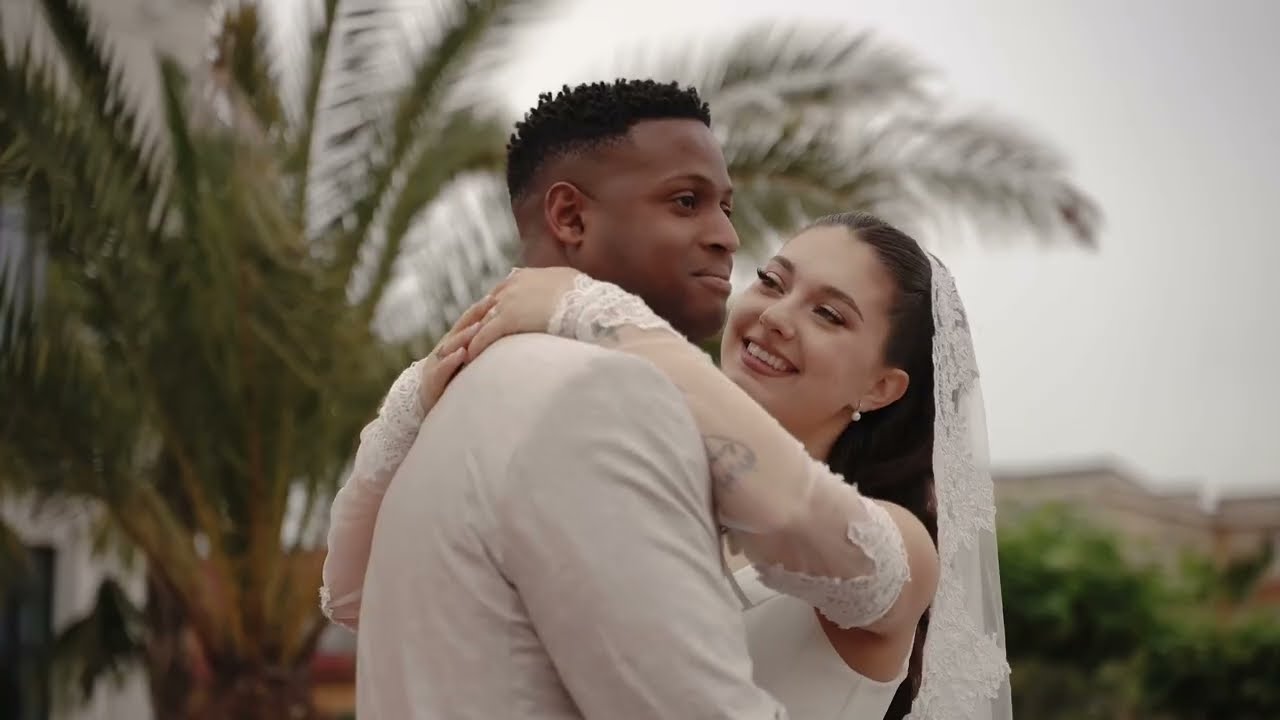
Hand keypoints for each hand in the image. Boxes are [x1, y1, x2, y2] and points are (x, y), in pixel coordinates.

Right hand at [417, 293, 495, 410]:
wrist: (426, 402)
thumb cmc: (453, 379)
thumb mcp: (468, 361)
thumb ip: (481, 347)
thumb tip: (508, 334)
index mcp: (455, 341)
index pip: (469, 320)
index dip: (482, 308)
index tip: (498, 296)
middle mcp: (446, 347)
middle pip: (461, 327)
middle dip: (476, 314)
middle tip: (492, 303)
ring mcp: (438, 362)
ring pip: (452, 345)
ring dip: (465, 335)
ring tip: (479, 327)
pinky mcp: (433, 379)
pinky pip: (442, 368)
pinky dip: (451, 360)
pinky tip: (461, 354)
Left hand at [466, 267, 582, 356]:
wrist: (586, 303)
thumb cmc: (585, 295)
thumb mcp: (567, 281)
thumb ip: (555, 283)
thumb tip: (559, 286)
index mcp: (524, 277)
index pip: (500, 293)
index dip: (492, 308)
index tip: (486, 319)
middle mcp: (511, 287)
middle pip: (485, 306)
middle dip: (475, 322)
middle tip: (464, 336)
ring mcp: (508, 302)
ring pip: (481, 321)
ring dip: (469, 336)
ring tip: (460, 350)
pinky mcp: (507, 320)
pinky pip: (485, 335)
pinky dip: (475, 346)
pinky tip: (469, 358)